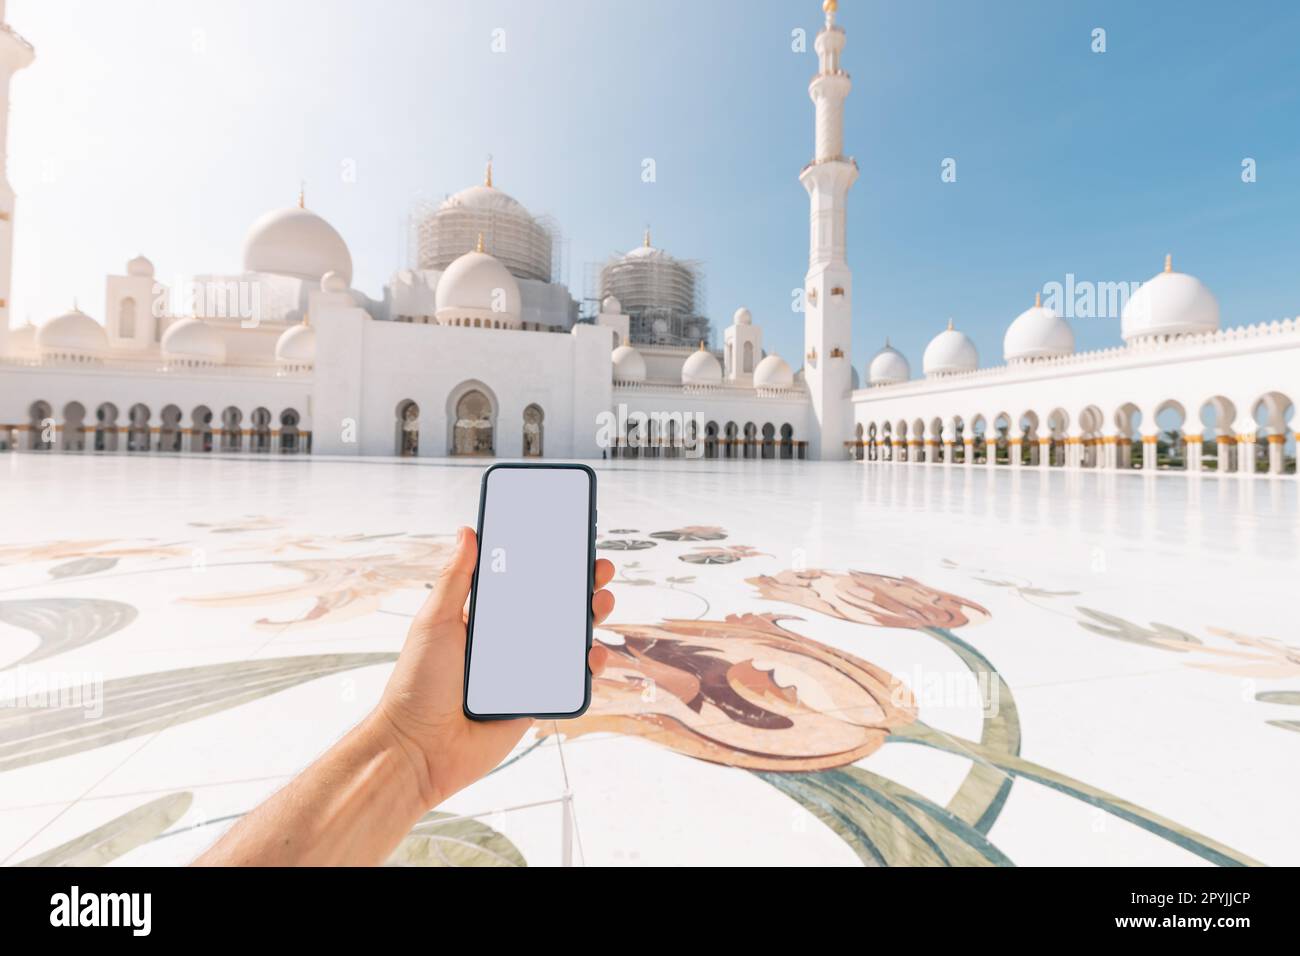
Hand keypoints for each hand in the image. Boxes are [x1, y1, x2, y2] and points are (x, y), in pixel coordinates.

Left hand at [372, 526, 613, 807]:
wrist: (419, 748)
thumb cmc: (417, 684)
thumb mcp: (436, 621)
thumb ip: (456, 578)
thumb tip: (467, 532)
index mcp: (484, 620)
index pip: (523, 584)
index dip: (549, 564)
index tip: (571, 543)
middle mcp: (507, 643)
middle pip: (553, 608)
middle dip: (580, 587)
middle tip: (598, 570)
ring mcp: (524, 672)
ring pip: (567, 641)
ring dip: (590, 620)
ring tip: (602, 602)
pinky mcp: (535, 701)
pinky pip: (569, 680)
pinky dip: (587, 666)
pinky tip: (592, 652)